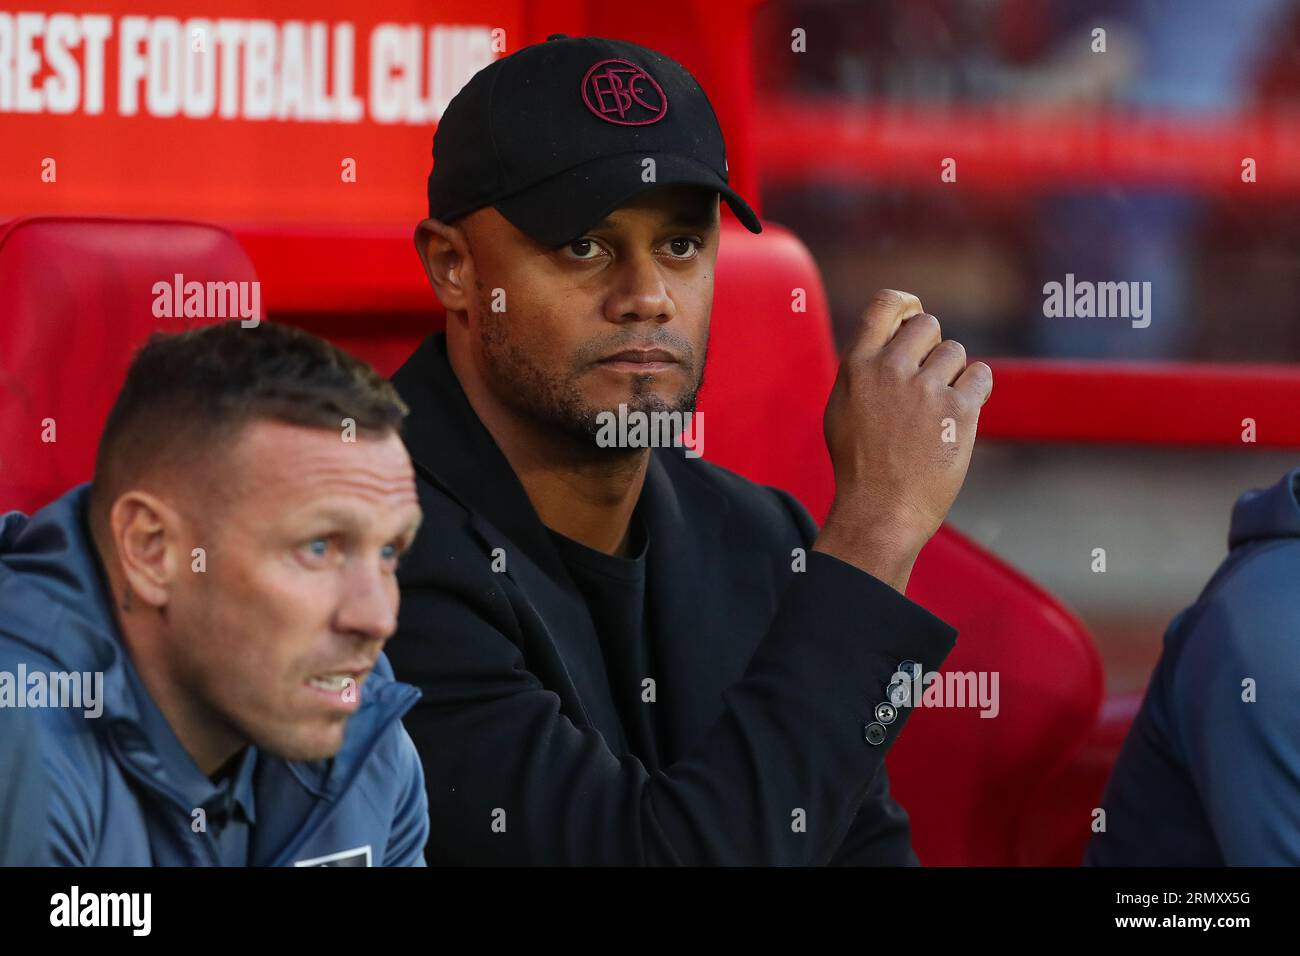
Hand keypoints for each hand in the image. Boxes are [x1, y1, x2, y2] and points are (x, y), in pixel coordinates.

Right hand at [813, 290, 992, 590]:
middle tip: (926, 382)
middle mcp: (889, 369)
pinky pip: (981, 376)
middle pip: (928, 325)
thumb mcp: (842, 409)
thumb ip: (862, 370)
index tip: (914, 315)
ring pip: (956, 353)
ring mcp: (925, 388)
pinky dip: (976, 392)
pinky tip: (959, 414)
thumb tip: (890, 338)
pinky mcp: (957, 410)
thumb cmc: (860, 465)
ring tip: (937, 410)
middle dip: (932, 348)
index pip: (886, 304)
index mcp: (857, 366)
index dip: (906, 304)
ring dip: (952, 376)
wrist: (882, 510)